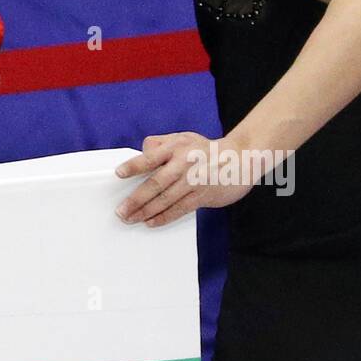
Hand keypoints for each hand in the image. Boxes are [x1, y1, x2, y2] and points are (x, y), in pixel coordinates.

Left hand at [114, 132, 252, 226]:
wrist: (241, 158)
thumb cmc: (206, 150)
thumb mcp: (183, 137)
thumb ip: (161, 143)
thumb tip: (142, 152)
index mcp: (176, 147)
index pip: (150, 157)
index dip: (134, 166)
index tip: (119, 174)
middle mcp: (184, 164)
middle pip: (155, 183)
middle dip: (136, 199)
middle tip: (121, 210)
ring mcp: (193, 181)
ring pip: (166, 200)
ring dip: (146, 211)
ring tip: (132, 218)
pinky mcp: (202, 195)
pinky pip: (180, 209)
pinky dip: (164, 217)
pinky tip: (151, 222)